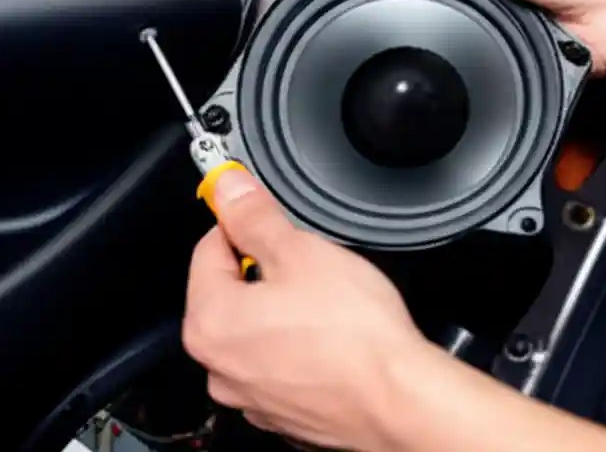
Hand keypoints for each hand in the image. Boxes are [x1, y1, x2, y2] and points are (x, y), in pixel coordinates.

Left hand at [182, 169, 428, 449]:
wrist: (396, 399)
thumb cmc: (353, 335)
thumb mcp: (301, 252)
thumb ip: (256, 217)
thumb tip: (230, 191)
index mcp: (210, 322)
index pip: (209, 248)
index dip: (242, 223)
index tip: (262, 215)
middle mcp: (219, 367)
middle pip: (230, 295)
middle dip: (264, 272)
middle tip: (308, 264)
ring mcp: (251, 397)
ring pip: (257, 334)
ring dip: (282, 314)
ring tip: (326, 306)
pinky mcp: (284, 414)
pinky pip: (282, 367)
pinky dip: (299, 351)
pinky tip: (331, 341)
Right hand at [371, 0, 605, 73]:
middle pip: (433, 4)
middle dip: (414, 13)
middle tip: (386, 16)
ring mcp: (502, 26)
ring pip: (452, 40)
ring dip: (444, 44)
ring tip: (425, 43)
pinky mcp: (513, 60)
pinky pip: (479, 67)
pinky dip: (471, 69)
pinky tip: (462, 66)